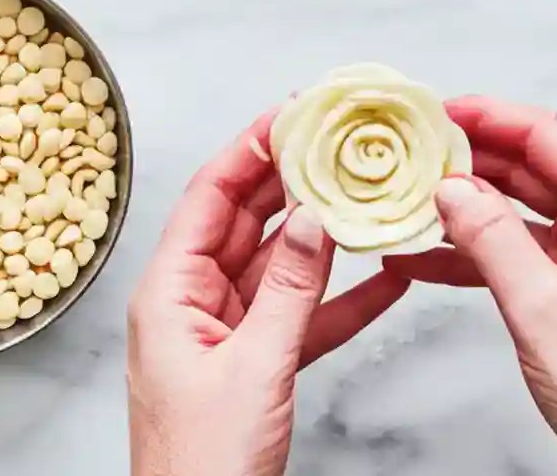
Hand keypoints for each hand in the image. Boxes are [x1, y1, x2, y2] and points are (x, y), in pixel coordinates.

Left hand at [128, 110, 409, 475]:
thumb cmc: (201, 466)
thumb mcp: (255, 367)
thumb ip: (289, 289)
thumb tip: (314, 218)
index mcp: (169, 294)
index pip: (209, 199)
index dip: (249, 151)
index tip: (291, 115)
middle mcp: (192, 304)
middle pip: (246, 224)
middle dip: (293, 183)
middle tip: (336, 143)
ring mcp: (225, 333)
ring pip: (279, 267)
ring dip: (325, 238)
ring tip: (367, 195)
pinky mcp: (255, 364)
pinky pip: (300, 317)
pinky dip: (341, 300)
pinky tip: (386, 280)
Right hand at [385, 97, 556, 475]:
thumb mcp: (542, 307)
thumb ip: (490, 238)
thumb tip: (449, 186)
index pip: (548, 136)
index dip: (489, 116)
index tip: (437, 111)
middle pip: (534, 168)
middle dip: (471, 159)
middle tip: (412, 151)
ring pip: (523, 211)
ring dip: (468, 208)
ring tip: (408, 198)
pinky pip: (523, 253)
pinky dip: (478, 253)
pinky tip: (426, 256)